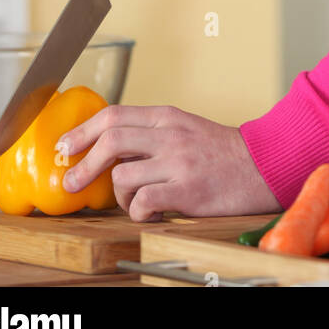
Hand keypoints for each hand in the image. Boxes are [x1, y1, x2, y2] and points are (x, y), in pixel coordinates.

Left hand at [55, 104, 280, 220]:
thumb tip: (109, 147)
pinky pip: (143, 203)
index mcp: (167, 117)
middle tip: (71, 183)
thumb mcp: (185, 129)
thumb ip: (152, 134)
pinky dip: (138, 212)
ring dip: (117, 196)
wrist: (264, 165)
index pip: (114, 115)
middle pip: (110, 140)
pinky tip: (152, 213)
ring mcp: (178, 162)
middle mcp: (170, 135)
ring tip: (132, 201)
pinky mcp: (187, 191)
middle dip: (82, 163)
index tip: (65, 146)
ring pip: (122, 176)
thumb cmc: (221, 152)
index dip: (82, 131)